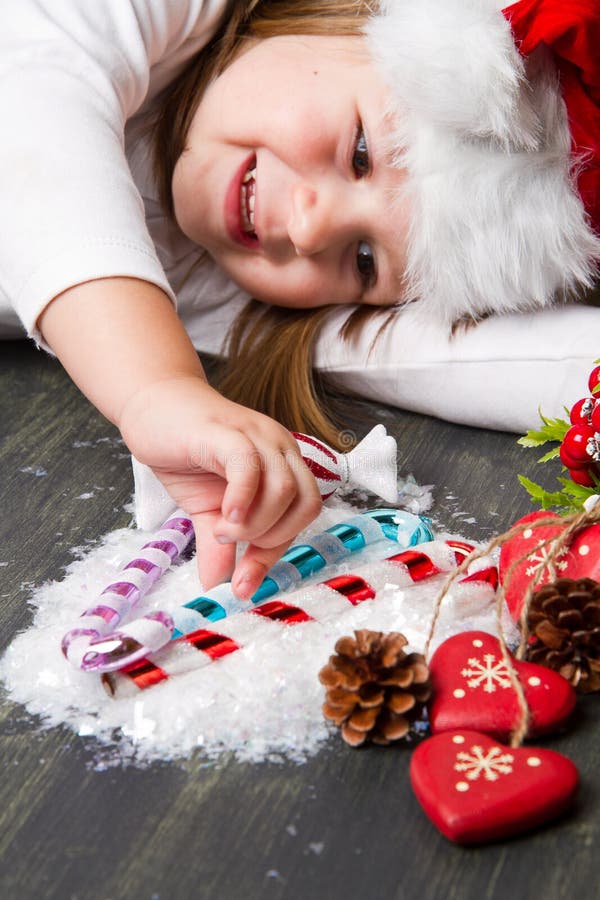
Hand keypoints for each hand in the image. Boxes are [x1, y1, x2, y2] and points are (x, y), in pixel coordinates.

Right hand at [119, 375, 321, 598]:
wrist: (152, 407)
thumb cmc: (188, 453)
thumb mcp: (207, 509)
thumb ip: (220, 544)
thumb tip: (217, 586)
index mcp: (284, 465)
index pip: (302, 515)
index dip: (275, 554)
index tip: (243, 584)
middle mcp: (280, 448)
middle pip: (307, 503)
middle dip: (273, 539)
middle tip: (233, 544)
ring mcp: (258, 436)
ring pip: (284, 489)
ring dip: (255, 524)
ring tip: (222, 529)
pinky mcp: (228, 432)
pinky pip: (250, 467)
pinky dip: (242, 499)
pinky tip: (224, 516)